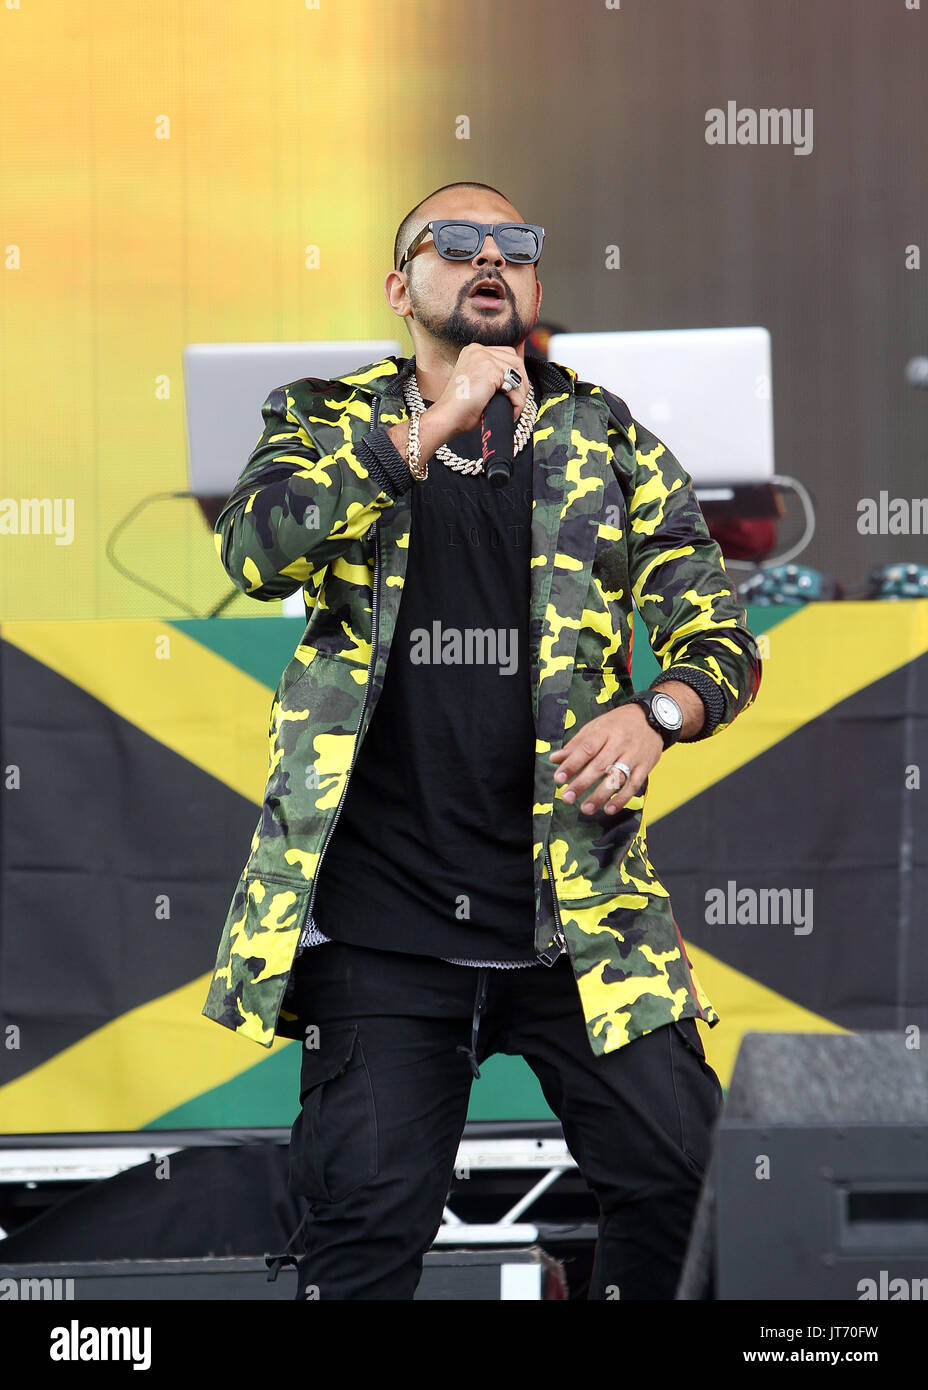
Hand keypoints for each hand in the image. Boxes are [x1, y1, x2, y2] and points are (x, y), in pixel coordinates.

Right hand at [429, 343, 530, 436]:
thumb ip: (496, 377)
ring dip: (520, 394)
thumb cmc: (461, 408)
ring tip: (513, 408)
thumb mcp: (479, 385)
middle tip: (518, 401)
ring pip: (518, 373)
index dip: (516, 374)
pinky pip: (515, 386)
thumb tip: (520, 380)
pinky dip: (517, 402)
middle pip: (515, 359)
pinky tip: (510, 411)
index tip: (517, 391)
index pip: (506, 354)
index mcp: (474, 352)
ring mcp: (483, 357)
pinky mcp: (490, 369)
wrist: (447, 417)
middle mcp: (478, 350)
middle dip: (522, 382)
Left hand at [548, 705, 664, 814]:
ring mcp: (634, 755)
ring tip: (586, 808)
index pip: (586, 749)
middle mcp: (620, 742)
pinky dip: (622, 799)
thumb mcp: (596, 727)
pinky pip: (634, 785)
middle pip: (600, 765)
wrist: (653, 717)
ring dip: (600, 795)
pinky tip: (609, 809)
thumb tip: (554, 759)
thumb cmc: (619, 723)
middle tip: (567, 797)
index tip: (559, 778)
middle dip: (582, 783)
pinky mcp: (646, 766)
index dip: (571, 764)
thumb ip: (576, 744)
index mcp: (605, 731)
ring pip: (617, 777)